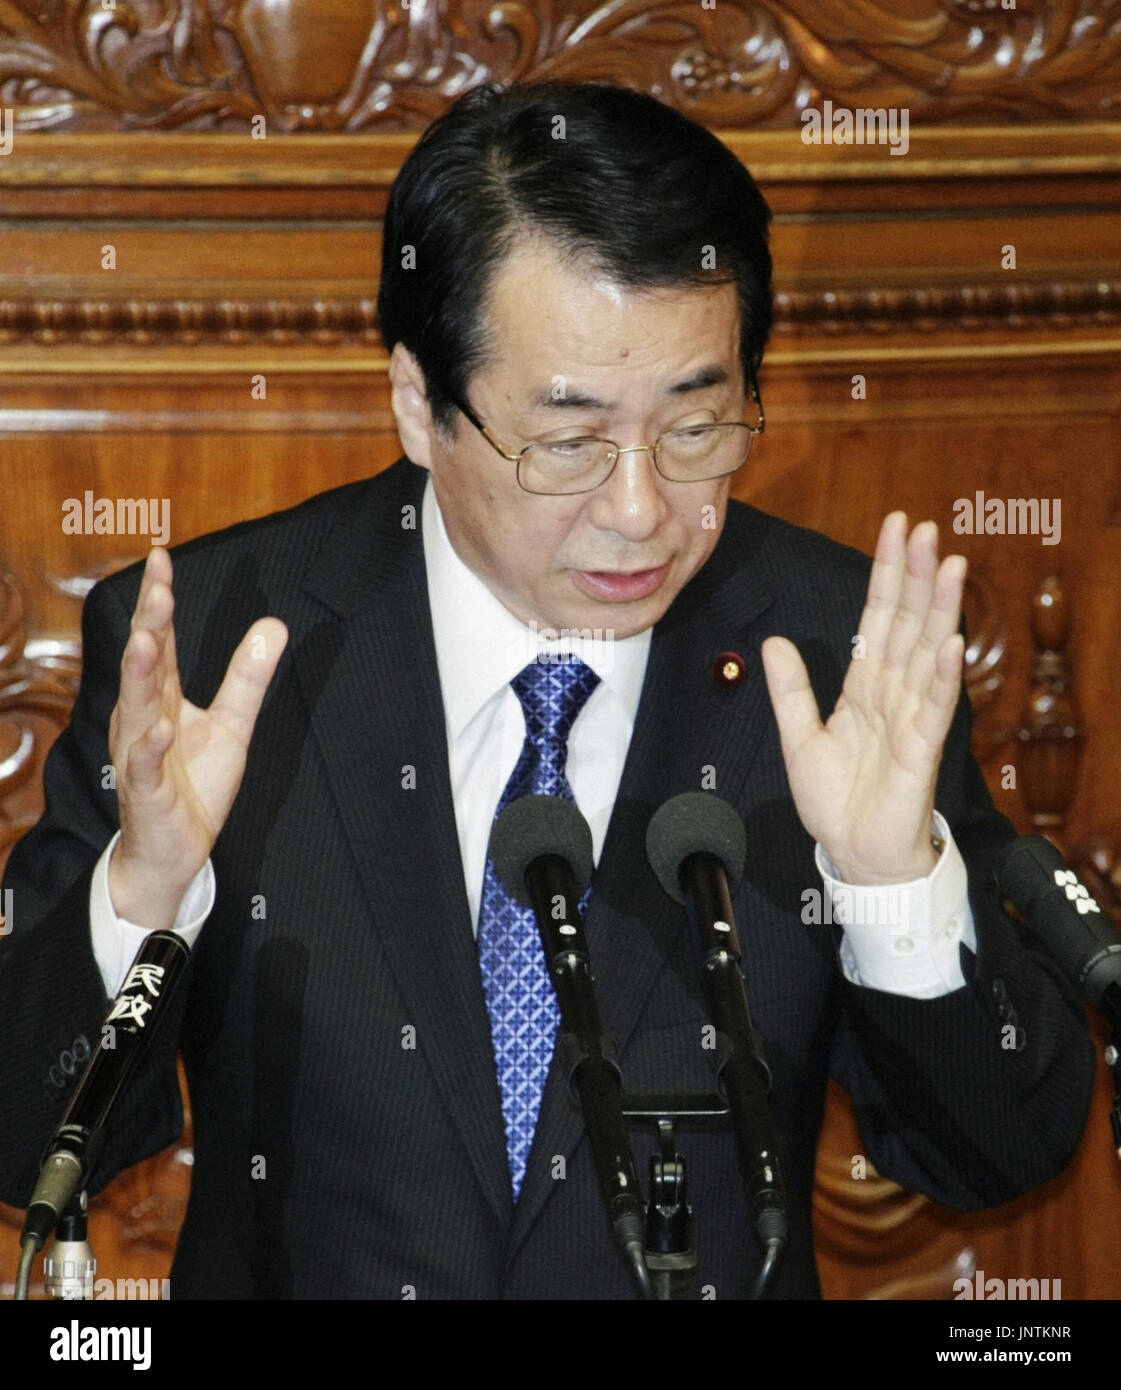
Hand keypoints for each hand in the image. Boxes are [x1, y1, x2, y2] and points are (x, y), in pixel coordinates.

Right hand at [107, 547, 287, 928]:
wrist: (172, 853)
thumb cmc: (193, 785)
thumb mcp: (233, 726)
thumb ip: (248, 679)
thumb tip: (274, 625)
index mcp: (162, 699)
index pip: (158, 641)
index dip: (158, 602)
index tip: (161, 558)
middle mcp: (142, 721)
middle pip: (143, 665)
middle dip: (148, 624)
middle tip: (158, 586)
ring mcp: (140, 757)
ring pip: (135, 710)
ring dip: (140, 675)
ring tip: (147, 638)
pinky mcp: (148, 795)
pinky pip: (145, 768)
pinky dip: (152, 748)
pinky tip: (162, 728)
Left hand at [760, 513, 965, 884]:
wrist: (855, 855)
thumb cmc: (837, 802)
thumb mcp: (798, 737)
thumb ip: (790, 690)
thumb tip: (773, 642)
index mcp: (865, 687)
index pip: (878, 618)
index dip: (886, 574)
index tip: (896, 529)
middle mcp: (893, 695)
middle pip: (907, 623)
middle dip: (916, 575)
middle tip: (926, 528)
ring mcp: (910, 719)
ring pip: (926, 654)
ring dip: (938, 609)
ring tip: (949, 565)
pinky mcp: (920, 752)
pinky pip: (933, 709)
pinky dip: (941, 676)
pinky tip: (949, 643)